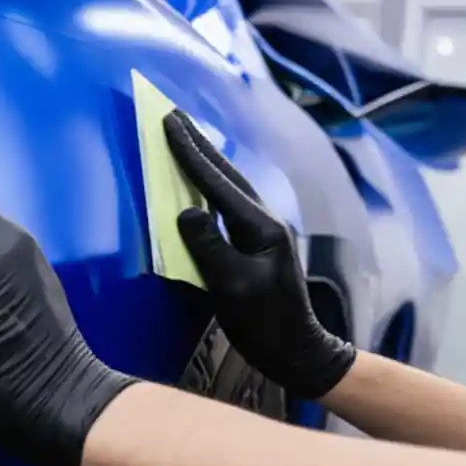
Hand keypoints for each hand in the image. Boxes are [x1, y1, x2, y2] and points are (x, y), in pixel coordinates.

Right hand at [163, 110, 355, 398]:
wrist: (296, 350)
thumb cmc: (265, 322)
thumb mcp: (233, 286)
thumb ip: (209, 246)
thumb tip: (187, 211)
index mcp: (260, 226)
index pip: (217, 182)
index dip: (190, 153)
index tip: (169, 123)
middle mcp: (264, 220)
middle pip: (226, 173)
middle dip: (198, 144)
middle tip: (173, 115)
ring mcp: (262, 231)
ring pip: (228, 184)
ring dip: (204, 159)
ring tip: (184, 137)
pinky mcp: (255, 243)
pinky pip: (227, 202)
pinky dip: (210, 184)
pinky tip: (201, 181)